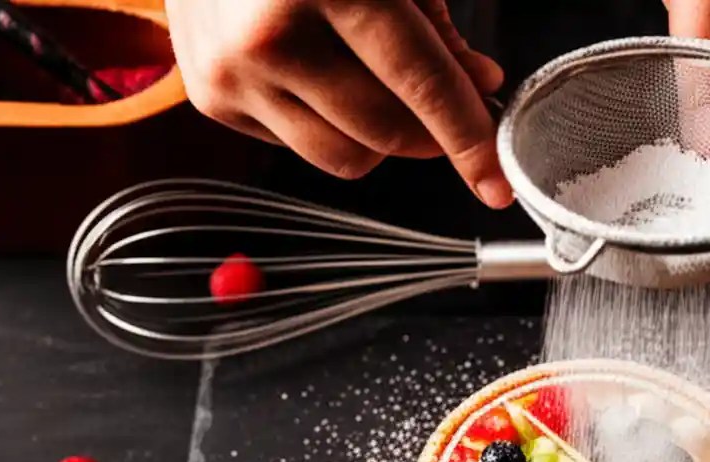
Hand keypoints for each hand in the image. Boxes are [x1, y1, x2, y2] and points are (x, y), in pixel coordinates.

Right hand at [165, 0, 512, 207]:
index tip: (498, 185)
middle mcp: (272, 34)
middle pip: (387, 134)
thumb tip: (480, 88)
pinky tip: (316, 73)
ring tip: (375, 81)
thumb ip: (437, 28)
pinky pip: (300, 148)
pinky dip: (328, 125)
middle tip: (448, 103)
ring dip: (381, 137)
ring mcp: (233, 72)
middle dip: (432, 134)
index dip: (468, 139)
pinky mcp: (211, 99)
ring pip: (346, 158)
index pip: (421, 83)